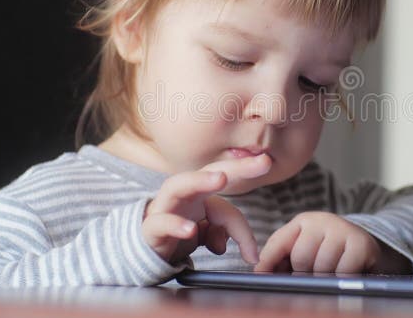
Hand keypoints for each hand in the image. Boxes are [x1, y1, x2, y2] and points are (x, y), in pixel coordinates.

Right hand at [141, 154, 270, 264]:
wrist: (144, 249)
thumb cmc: (178, 231)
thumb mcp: (207, 232)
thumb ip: (223, 231)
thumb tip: (237, 248)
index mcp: (199, 189)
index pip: (225, 177)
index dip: (246, 171)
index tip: (267, 162)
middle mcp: (182, 192)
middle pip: (207, 171)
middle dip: (233, 167)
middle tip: (258, 163)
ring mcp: (164, 207)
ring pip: (177, 186)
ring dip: (199, 181)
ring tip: (221, 179)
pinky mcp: (150, 229)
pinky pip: (161, 223)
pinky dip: (176, 225)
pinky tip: (191, 230)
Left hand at [255, 211, 410, 273]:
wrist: (366, 247)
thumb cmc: (328, 251)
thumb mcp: (304, 249)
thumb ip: (280, 258)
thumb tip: (260, 272)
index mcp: (302, 221)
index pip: (278, 242)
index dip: (267, 262)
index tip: (260, 277)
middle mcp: (321, 220)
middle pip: (301, 258)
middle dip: (304, 274)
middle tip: (313, 275)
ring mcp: (342, 229)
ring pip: (322, 267)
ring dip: (325, 278)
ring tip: (330, 273)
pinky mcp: (361, 243)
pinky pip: (342, 272)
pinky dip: (342, 278)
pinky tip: (346, 272)